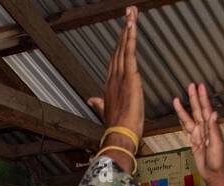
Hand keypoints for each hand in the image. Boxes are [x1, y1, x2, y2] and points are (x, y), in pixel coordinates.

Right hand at [87, 7, 142, 147]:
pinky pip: (129, 52)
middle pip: (119, 47)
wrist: (120, 135)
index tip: (124, 29)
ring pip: (123, 46)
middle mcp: (113, 76)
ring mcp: (120, 75)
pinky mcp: (129, 77)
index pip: (115, 58)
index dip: (119, 42)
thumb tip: (91, 99)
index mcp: (110, 83)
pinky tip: (132, 24)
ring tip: (131, 11)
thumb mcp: (107, 111)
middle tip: (129, 11)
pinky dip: (131, 37)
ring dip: (128, 27)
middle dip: (124, 28)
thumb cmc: (118, 127)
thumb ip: (100, 103)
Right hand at [172, 82, 223, 178]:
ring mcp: (198, 135)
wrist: (213, 173)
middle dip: (193, 98)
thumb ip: (214, 129)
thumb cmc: (218, 160)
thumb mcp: (217, 144)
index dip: (202, 98)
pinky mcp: (193, 142)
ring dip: (183, 109)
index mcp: (211, 127)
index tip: (200, 86)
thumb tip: (213, 113)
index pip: (206, 109)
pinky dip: (182, 121)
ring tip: (176, 99)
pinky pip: (186, 129)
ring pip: (189, 119)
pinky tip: (180, 115)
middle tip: (190, 85)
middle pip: (197, 110)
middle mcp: (204, 128)